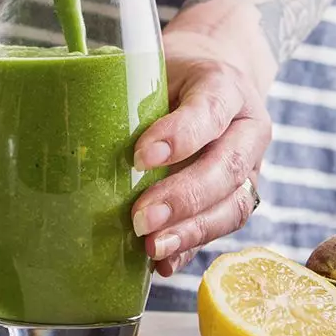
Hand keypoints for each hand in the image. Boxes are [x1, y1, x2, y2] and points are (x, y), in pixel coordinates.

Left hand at [131, 30, 272, 276]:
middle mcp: (248, 129)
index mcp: (227, 87)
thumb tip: (84, 151)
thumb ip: (133, 103)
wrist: (213, 84)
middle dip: (183, 198)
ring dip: (191, 231)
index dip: (180, 136)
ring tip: (153, 248)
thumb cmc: (171, 77)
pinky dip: (192, 249)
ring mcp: (251, 168)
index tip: (139, 157)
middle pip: (226, 168)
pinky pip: (221, 228)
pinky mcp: (240, 198)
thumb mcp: (153, 71)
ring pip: (234, 206)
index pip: (210, 110)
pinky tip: (164, 264)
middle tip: (141, 218)